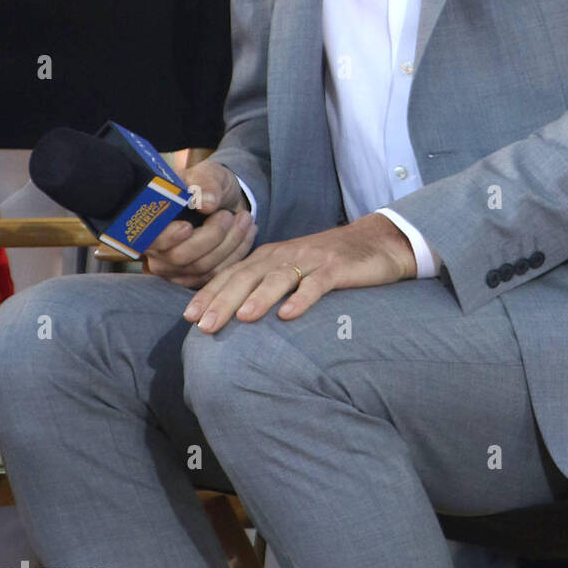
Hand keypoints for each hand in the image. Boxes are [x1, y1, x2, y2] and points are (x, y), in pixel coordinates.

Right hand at [140, 159, 256, 288]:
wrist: (224, 202)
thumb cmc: (208, 186)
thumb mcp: (207, 173)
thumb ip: (205, 182)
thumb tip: (206, 203)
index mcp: (149, 224)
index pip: (150, 239)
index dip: (167, 237)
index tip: (188, 227)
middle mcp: (157, 252)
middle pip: (180, 257)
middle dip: (211, 236)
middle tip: (227, 215)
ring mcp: (176, 270)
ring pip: (203, 267)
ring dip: (230, 242)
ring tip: (245, 218)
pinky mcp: (197, 279)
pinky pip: (218, 274)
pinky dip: (238, 252)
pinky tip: (248, 232)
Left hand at [182, 212, 416, 332]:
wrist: (378, 241)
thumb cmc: (330, 262)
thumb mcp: (293, 269)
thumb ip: (267, 284)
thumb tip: (233, 316)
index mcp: (271, 255)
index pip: (233, 273)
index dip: (210, 293)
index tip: (190, 317)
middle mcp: (286, 254)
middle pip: (248, 275)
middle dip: (224, 300)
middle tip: (204, 326)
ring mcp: (312, 259)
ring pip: (279, 277)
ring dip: (259, 297)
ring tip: (242, 318)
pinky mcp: (337, 267)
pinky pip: (317, 283)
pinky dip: (302, 298)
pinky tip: (289, 315)